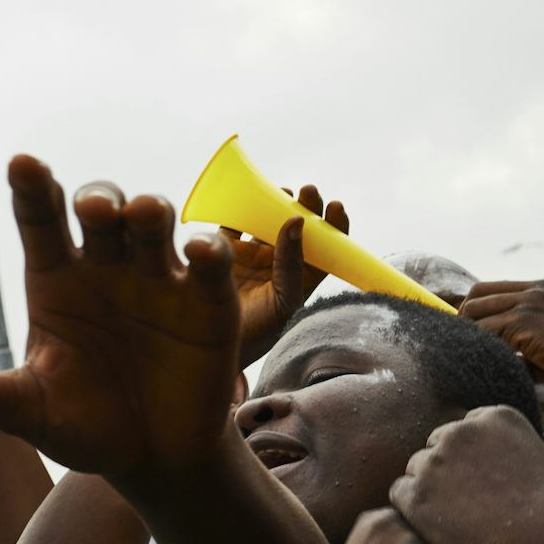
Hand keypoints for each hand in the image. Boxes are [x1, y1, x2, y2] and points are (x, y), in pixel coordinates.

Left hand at [0, 159, 241, 486]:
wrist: (150, 460)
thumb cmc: (82, 425)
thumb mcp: (25, 411)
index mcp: (54, 279)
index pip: (39, 221)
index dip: (32, 190)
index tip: (21, 163)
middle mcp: (104, 266)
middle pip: (100, 211)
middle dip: (96, 200)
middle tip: (89, 208)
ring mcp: (158, 279)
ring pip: (153, 224)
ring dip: (148, 212)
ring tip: (140, 216)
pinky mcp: (208, 303)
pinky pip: (208, 266)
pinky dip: (206, 252)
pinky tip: (196, 251)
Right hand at [226, 185, 347, 365]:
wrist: (207, 351)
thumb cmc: (253, 335)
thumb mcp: (284, 302)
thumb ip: (292, 265)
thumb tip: (296, 222)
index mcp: (300, 278)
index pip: (325, 247)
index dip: (334, 225)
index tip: (336, 206)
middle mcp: (278, 264)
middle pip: (298, 229)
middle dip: (307, 207)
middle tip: (309, 192)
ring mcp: (251, 257)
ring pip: (268, 222)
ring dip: (276, 204)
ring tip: (282, 192)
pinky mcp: (224, 254)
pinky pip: (233, 226)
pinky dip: (239, 211)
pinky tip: (247, 201)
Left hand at [390, 406, 543, 543]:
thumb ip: (535, 462)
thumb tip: (536, 469)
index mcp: (498, 418)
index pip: (466, 428)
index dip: (470, 455)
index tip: (479, 478)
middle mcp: (461, 431)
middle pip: (436, 445)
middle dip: (445, 468)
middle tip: (460, 500)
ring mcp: (433, 461)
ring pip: (416, 469)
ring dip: (427, 489)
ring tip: (451, 517)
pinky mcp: (413, 492)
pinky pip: (399, 493)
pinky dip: (410, 509)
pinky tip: (432, 526)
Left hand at [458, 279, 543, 412]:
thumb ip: (521, 340)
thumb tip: (490, 355)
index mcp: (541, 289)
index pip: (487, 290)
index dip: (470, 311)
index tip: (462, 334)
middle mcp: (534, 292)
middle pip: (474, 298)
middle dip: (461, 324)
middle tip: (460, 350)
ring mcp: (529, 306)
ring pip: (474, 316)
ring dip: (466, 339)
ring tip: (469, 360)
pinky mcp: (525, 325)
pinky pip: (483, 334)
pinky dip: (476, 349)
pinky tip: (480, 365)